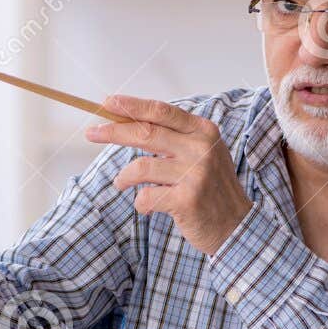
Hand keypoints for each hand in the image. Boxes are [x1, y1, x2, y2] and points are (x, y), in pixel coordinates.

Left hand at [85, 95, 251, 256]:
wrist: (236, 226)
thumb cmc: (210, 187)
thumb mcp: (202, 153)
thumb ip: (174, 137)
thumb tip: (128, 122)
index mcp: (203, 131)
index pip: (161, 111)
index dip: (131, 105)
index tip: (107, 103)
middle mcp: (201, 148)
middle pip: (145, 133)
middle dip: (113, 132)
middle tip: (91, 133)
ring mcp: (195, 174)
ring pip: (140, 167)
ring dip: (124, 177)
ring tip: (122, 183)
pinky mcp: (187, 200)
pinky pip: (145, 196)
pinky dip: (139, 203)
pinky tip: (146, 206)